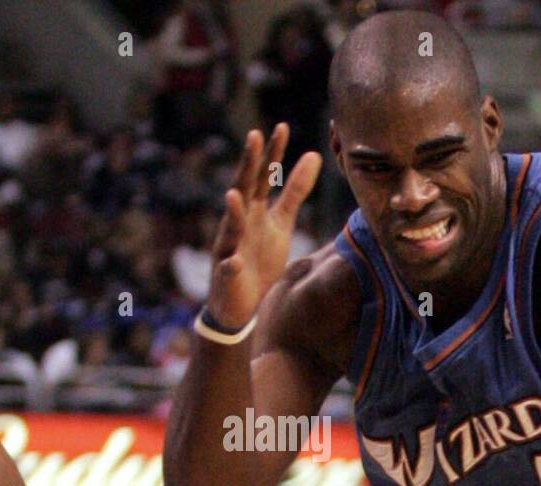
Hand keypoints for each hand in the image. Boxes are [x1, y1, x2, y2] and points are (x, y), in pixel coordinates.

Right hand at [207, 123, 321, 327]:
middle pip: (244, 190)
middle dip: (247, 165)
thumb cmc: (260, 257)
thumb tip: (313, 155)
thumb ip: (294, 191)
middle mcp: (238, 223)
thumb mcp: (280, 222)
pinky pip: (229, 269)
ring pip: (230, 228)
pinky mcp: (227, 275)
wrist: (243, 303)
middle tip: (253, 136)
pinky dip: (231, 266)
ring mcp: (230, 248)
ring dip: (232, 212)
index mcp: (254, 209)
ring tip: (234, 194)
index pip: (263, 176)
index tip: (282, 127)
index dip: (272, 154)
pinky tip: (235, 262)